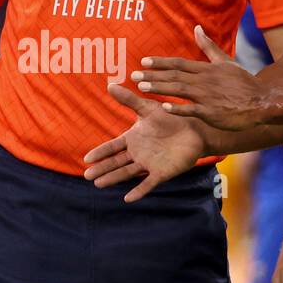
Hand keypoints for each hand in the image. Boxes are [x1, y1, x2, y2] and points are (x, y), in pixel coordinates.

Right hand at [83, 82, 207, 201]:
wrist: (195, 130)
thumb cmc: (170, 118)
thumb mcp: (147, 108)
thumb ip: (129, 99)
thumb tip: (109, 85)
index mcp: (133, 139)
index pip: (112, 147)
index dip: (100, 153)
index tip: (86, 159)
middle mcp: (138, 153)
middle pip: (116, 162)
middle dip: (102, 168)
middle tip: (87, 175)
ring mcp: (149, 164)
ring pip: (127, 173)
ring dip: (113, 178)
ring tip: (98, 184)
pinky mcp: (162, 172)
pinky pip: (148, 183)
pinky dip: (139, 190)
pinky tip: (128, 198)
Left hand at [132, 25, 271, 130]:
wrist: (262, 101)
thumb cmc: (242, 83)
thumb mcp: (226, 62)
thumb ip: (209, 47)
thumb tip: (197, 28)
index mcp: (207, 69)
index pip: (179, 63)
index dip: (160, 63)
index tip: (143, 62)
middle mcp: (205, 80)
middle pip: (174, 76)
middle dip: (153, 75)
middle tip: (133, 75)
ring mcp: (208, 97)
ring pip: (179, 90)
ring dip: (160, 88)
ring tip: (142, 88)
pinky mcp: (212, 112)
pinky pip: (192, 109)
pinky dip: (178, 107)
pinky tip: (163, 107)